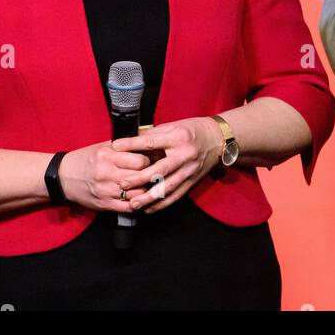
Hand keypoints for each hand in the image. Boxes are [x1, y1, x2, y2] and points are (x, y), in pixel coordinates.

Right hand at [57, 140, 151, 212]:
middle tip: (151, 174)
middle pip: (141, 177)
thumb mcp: (101, 147)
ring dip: (144, 190)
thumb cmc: (83, 160)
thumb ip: (122, 147)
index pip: (140, 161)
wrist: (62, 178)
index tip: (147, 162)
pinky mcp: (105, 204)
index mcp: (107, 156)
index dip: (147, 161)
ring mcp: (106, 191)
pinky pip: (128, 207)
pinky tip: (137, 198)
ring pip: (138, 193)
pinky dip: (137, 203)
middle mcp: (107, 173)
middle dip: (148, 176)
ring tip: (145, 186)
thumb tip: (145, 144)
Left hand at [109, 117, 224, 213]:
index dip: (132, 144)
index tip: (115, 147)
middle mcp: (184, 155)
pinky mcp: (192, 182)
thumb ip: (153, 135)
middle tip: (122, 184)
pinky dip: (161, 204)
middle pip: (159, 170)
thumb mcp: (173, 126)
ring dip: (149, 198)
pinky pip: (175, 196)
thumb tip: (131, 141)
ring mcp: (189, 171)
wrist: (218, 140)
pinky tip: (148, 209)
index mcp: (177, 138)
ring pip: (167, 188)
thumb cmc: (193, 130)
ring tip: (133, 203)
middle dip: (139, 179)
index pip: (151, 142)